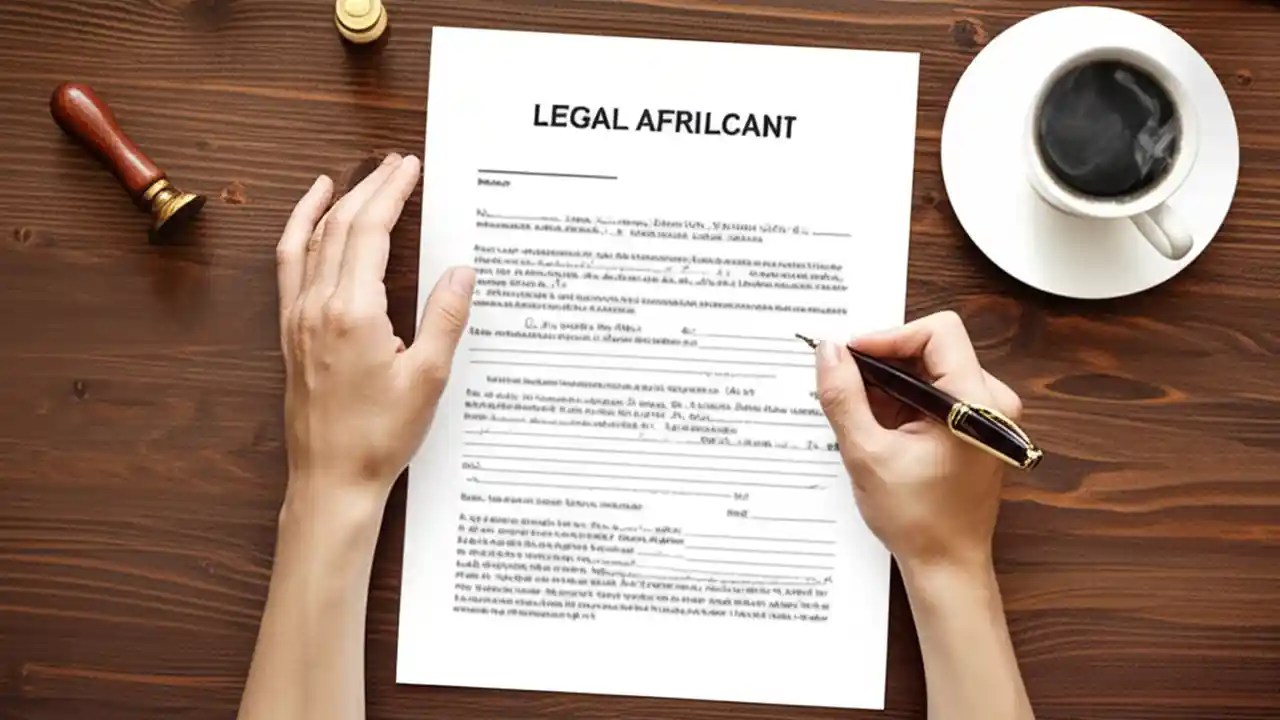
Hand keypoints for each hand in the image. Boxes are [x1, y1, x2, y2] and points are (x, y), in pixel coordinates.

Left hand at [275, 154, 474, 504]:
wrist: (332, 479)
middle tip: (398, 164)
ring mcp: (298, 318)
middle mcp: (318, 307)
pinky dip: (299, 229)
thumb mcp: (429, 378)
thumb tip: (462, 271)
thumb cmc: (379, 437)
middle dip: (370, 187)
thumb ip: (446, 317)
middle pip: (341, 225)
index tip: (410, 168)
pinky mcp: (290, 332)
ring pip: (312, 238)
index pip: (370, 231)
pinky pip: (289, 264)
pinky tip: (311, 214)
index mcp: (354, 313)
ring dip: (337, 201)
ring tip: (360, 175)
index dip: (392, 193)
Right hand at [815, 311, 1021, 572]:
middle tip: (846, 380)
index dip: (890, 336)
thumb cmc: (919, 520)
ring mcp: (985, 414)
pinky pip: (935, 392)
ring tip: (860, 411)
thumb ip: (843, 397)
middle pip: (933, 347)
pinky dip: (902, 400)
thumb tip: (827, 353)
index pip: (938, 332)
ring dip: (891, 383)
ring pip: (931, 369)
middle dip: (884, 360)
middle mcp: (991, 402)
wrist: (947, 565)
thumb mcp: (867, 454)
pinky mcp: (974, 425)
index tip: (853, 354)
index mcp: (976, 404)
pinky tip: (878, 425)